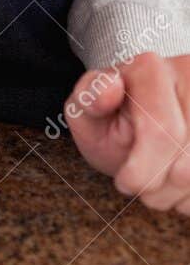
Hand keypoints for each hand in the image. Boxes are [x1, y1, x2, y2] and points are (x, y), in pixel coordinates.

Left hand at [66, 53, 189, 210]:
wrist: (140, 120)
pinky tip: (182, 184)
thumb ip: (88, 98)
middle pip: (189, 165)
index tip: (125, 182)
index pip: (163, 132)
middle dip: (160, 187)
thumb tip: (109, 88)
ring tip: (162, 182)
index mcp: (151, 69)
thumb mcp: (86, 110)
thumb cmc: (113, 119)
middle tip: (142, 184)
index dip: (143, 171)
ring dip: (181, 194)